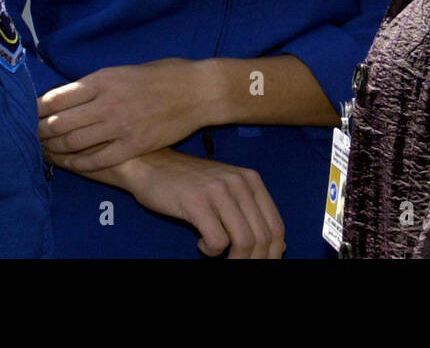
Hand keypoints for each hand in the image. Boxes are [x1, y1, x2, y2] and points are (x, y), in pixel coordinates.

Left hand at [37, 58, 212, 170]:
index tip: (30, 114)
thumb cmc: (164, 75)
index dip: (38, 109)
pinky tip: (69, 163)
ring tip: (45, 150)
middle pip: (60, 123)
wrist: (198, 91)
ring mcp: (119, 126)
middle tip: (32, 136)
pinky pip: (97, 160)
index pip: (57, 97)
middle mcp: (107, 103)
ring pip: (74, 143)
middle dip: (40, 132)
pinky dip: (78, 163)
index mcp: (103, 79)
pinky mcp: (133, 145)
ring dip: (54, 149)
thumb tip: (72, 94)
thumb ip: (98, 84)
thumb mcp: (125, 70)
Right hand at [50, 147, 284, 258]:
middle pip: (263, 237)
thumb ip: (250, 212)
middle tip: (238, 266)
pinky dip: (212, 251)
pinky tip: (201, 243)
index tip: (263, 264)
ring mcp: (218, 191)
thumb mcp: (226, 189)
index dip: (273, 253)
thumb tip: (280, 246)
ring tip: (222, 259)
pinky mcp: (197, 202)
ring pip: (244, 241)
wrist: (150, 164)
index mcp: (251, 180)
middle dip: (255, 261)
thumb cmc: (188, 182)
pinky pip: (218, 241)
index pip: (276, 226)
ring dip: (235, 260)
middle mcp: (239, 182)